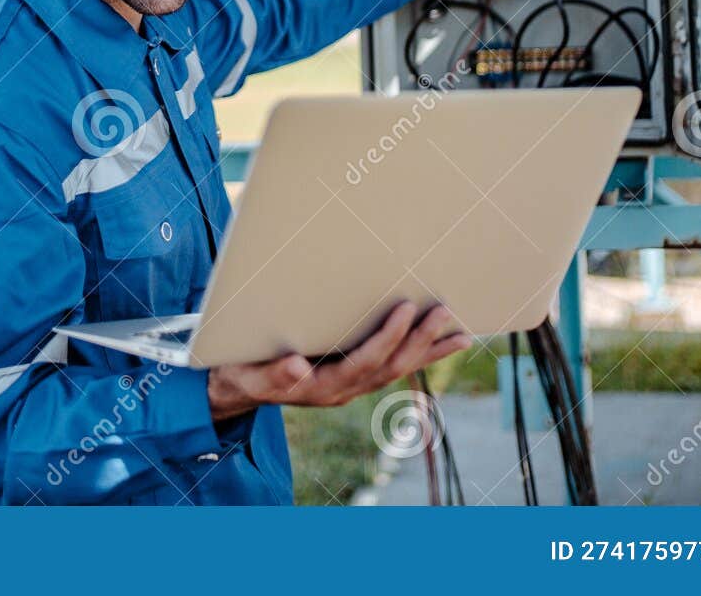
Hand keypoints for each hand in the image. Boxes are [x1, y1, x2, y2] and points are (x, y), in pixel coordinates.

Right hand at [206, 302, 470, 420]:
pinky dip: (417, 354)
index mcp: (322, 388)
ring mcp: (351, 386)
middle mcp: (343, 390)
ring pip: (398, 370)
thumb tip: (298, 366)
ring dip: (429, 351)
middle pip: (391, 368)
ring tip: (460, 333)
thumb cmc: (243, 372)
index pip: (363, 363)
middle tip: (445, 312)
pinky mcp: (354, 377)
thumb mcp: (250, 373)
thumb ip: (274, 373)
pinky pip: (392, 367)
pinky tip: (437, 341)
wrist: (239, 387)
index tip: (406, 310)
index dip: (387, 338)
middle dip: (420, 341)